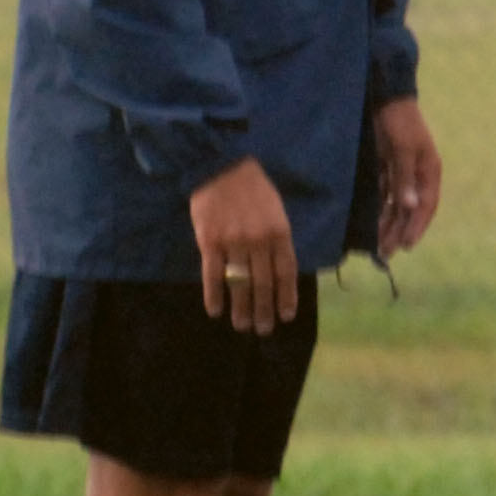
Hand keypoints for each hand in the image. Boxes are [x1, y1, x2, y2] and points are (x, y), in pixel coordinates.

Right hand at [189, 159, 297, 334]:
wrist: (221, 165)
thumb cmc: (252, 188)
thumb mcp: (275, 209)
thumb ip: (278, 238)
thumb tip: (280, 271)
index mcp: (279, 232)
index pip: (286, 272)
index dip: (286, 296)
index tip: (286, 316)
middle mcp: (258, 240)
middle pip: (263, 284)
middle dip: (264, 310)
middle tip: (264, 329)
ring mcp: (233, 242)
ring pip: (239, 284)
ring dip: (241, 309)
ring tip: (242, 326)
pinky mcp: (209, 242)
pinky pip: (212, 275)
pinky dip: (214, 295)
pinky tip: (215, 311)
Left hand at [371, 98, 442, 256]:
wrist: (385, 98)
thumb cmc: (399, 122)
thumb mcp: (404, 149)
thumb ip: (405, 178)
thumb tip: (409, 207)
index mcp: (429, 171)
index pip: (426, 206)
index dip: (417, 227)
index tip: (406, 246)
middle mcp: (418, 176)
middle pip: (410, 211)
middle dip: (399, 232)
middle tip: (387, 254)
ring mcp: (403, 173)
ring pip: (397, 206)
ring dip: (389, 225)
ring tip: (379, 247)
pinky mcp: (388, 169)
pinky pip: (385, 197)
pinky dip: (380, 211)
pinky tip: (373, 225)